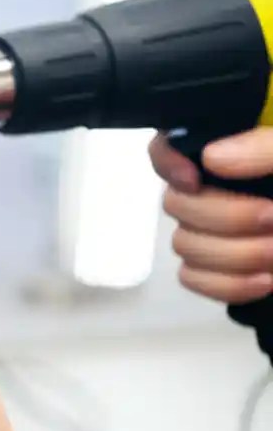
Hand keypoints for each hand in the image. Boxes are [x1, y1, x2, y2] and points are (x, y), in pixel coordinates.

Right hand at [149, 129, 272, 303]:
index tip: (195, 178)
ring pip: (185, 246)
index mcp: (234, 154)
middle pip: (175, 204)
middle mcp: (215, 189)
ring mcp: (215, 232)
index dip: (167, 162)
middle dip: (226, 218)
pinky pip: (194, 279)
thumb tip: (211, 157)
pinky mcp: (222, 270)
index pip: (169, 147)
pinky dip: (229, 284)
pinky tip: (267, 279)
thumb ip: (264, 147)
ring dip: (236, 254)